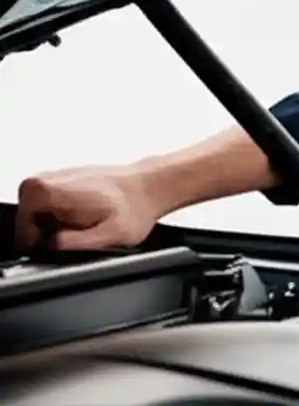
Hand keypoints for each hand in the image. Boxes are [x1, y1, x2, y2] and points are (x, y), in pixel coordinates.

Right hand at [13, 164, 161, 251]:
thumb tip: (48, 245)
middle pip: (29, 225)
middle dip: (51, 235)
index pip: (20, 231)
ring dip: (61, 227)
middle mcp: (45, 180)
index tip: (63, 245)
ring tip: (91, 223)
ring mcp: (52, 179)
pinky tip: (91, 216)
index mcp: (48, 191)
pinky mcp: (62, 182)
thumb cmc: (135, 207)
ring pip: (40, 218)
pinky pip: (52, 210)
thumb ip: (72, 243)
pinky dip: (68, 218)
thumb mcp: (108, 235)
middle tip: (83, 233)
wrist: (151, 186)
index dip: (40, 244)